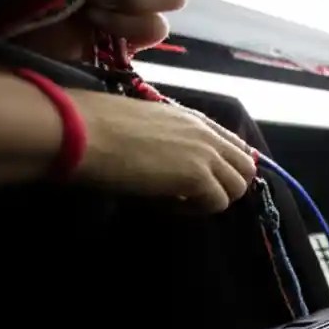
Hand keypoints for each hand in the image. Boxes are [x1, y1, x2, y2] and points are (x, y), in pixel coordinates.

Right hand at [69, 89, 255, 212]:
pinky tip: (168, 204)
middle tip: (194, 195)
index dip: (225, 166)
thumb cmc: (97, 125)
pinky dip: (196, 210)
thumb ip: (168, 139)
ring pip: (238, 187)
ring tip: (180, 201)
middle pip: (246, 167)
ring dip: (213, 199)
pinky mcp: (198, 177)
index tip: (203, 179)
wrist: (81, 132)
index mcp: (193, 117)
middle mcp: (207, 133)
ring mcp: (206, 154)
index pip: (234, 144)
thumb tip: (168, 160)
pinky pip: (216, 203)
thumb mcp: (143, 125)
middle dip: (227, 186)